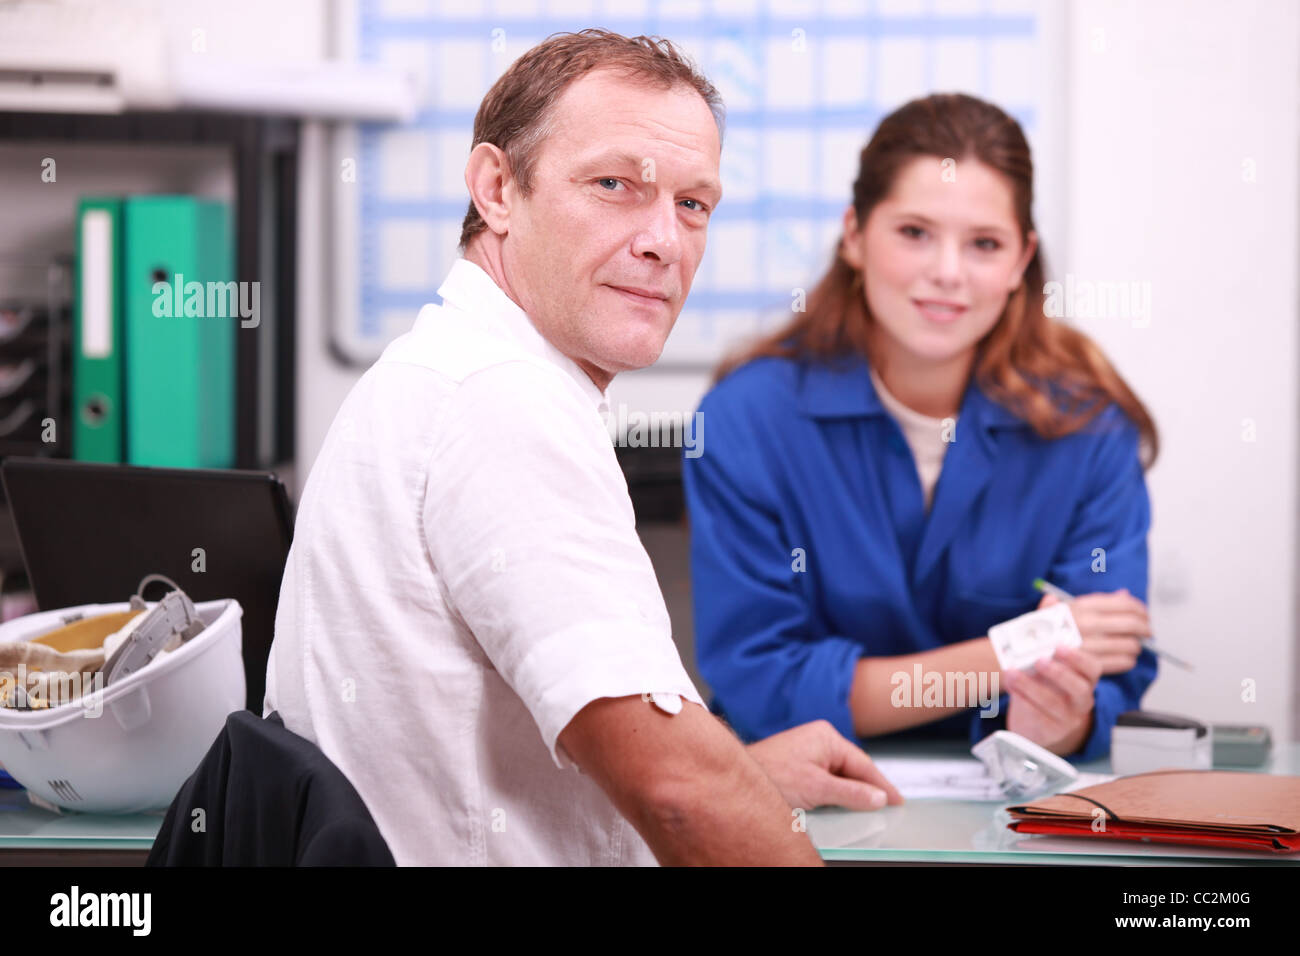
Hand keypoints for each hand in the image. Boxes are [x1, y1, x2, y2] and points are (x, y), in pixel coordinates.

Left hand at [745, 720, 902, 811]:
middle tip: (886, 809)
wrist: (737, 781)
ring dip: (850, 795)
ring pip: (839, 777)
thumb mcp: (817, 787)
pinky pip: (825, 781)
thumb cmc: (771, 775)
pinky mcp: (798, 766)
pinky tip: (839, 808)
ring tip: (865, 812)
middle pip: (852, 770)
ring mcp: (807, 753)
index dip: (882, 785)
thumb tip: (878, 797)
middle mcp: (818, 741)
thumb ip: (851, 793)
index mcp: (826, 737)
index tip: (896, 801)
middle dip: (867, 790)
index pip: (863, 763)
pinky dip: (835, 795)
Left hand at [1004, 645, 1099, 754]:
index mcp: (1085, 682)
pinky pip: (1037, 716)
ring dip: (1029, 686)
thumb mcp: (1046, 676)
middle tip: (1039, 660)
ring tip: (1011, 673)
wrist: (1035, 726)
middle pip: (1079, 688)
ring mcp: (1068, 719)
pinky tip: (1011, 689)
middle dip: (1059, 673)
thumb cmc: (1043, 691)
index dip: (1078, 657)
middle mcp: (1082, 701)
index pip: (1092, 669)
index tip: (1059, 646)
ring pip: (1053, 703)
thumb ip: (1040, 663)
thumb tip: (1023, 651)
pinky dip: (1021, 700)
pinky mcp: (1051, 732)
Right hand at [1037, 588, 1148, 674]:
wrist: (1018, 656)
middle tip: (1147, 632)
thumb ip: (1092, 601)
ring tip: (1135, 646)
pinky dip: (1129, 660)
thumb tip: (1123, 594)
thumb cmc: (1038, 632)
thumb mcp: (1058, 608)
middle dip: (1145, 628)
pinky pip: (1122, 662)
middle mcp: (1087, 624)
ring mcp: (1090, 645)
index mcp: (1080, 607)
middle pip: (1132, 624)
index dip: (1139, 609)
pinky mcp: (1091, 665)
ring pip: (1130, 644)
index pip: (1123, 603)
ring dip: (1137, 646)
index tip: (1143, 614)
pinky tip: (1126, 658)